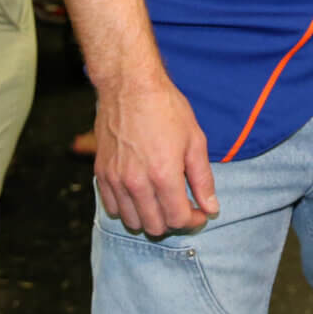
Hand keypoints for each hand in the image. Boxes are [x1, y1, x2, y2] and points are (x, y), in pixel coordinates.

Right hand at [93, 73, 218, 235]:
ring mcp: (115, 180)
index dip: (193, 220)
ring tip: (162, 200)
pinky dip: (128, 208)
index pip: (178, 220)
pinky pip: (112, 208)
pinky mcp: (101, 174)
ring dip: (150, 217)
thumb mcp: (195, 140)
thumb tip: (211, 208)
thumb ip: (203, 179)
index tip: (199, 211)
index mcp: (163, 175)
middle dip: (174, 221)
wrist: (129, 86)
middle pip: (155, 227)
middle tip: (183, 205)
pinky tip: (141, 192)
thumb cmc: (166, 108)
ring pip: (132, 221)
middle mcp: (136, 183)